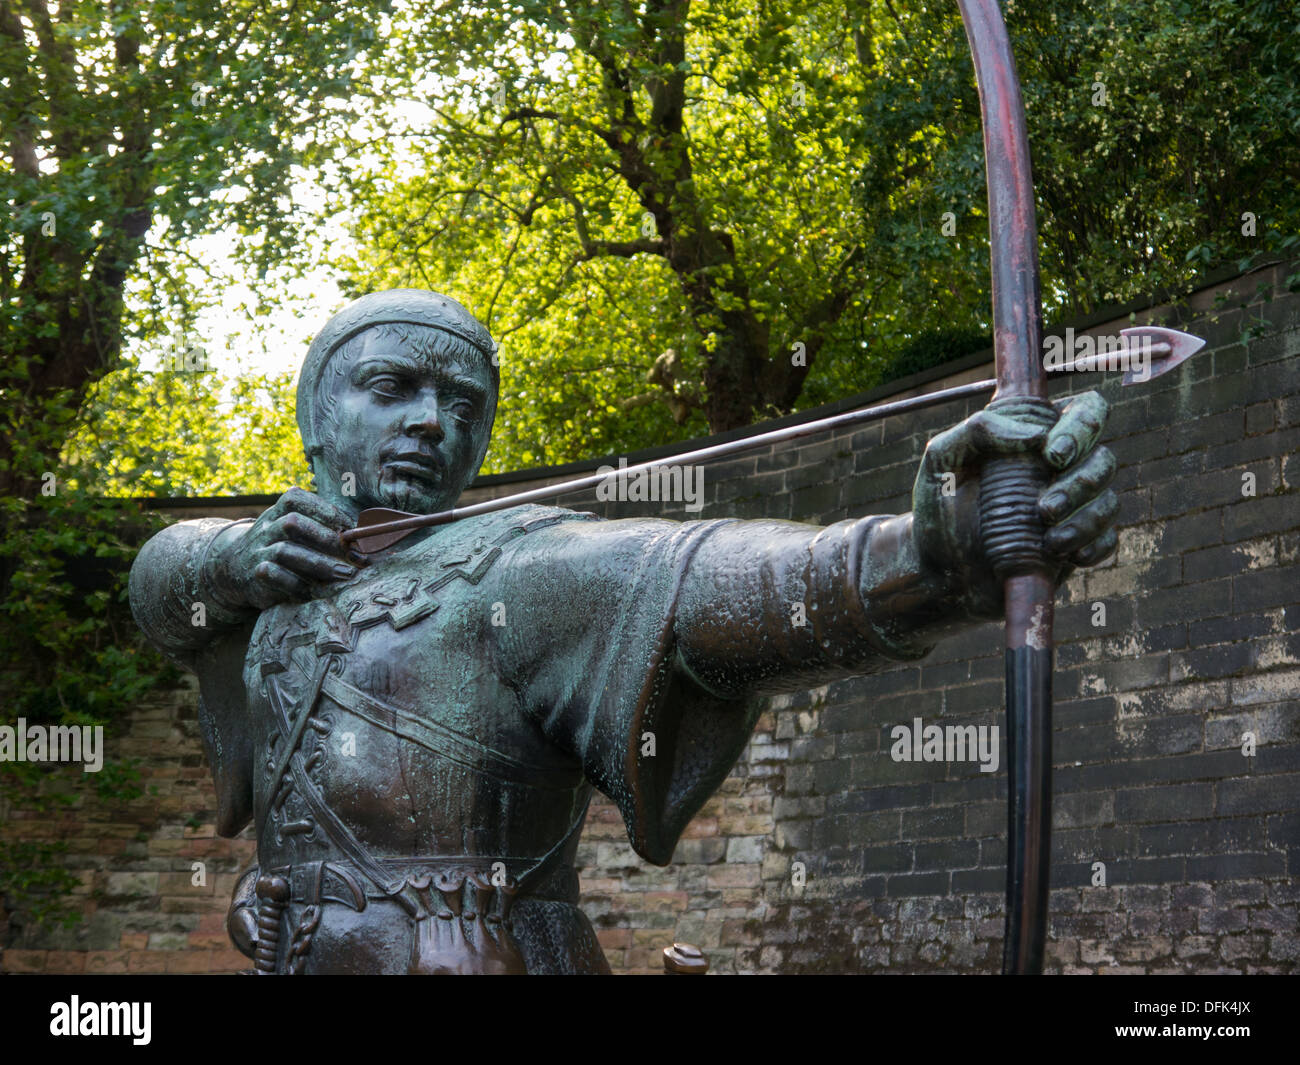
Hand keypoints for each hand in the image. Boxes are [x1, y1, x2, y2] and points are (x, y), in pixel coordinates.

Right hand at [206, 487, 361, 609]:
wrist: (233, 567)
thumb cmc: (282, 545)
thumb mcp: (296, 530)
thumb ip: (323, 526)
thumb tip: (367, 532)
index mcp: (278, 510)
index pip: (296, 499)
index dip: (326, 511)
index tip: (352, 527)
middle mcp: (266, 527)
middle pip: (293, 523)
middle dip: (327, 538)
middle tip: (355, 554)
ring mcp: (258, 550)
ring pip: (285, 551)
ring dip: (319, 563)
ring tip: (346, 574)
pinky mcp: (254, 574)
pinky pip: (273, 575)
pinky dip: (296, 583)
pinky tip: (315, 591)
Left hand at [912, 391, 1118, 617]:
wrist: (939, 572)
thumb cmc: (938, 509)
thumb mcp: (941, 461)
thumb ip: (977, 431)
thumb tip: (1035, 435)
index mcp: (1034, 437)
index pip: (1084, 410)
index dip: (1082, 425)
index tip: (1051, 454)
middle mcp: (1059, 469)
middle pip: (1103, 457)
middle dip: (1082, 481)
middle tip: (1045, 507)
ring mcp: (1071, 507)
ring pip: (1108, 500)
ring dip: (1086, 518)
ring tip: (1049, 541)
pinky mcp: (1076, 543)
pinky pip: (1108, 539)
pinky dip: (1094, 545)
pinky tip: (1067, 555)